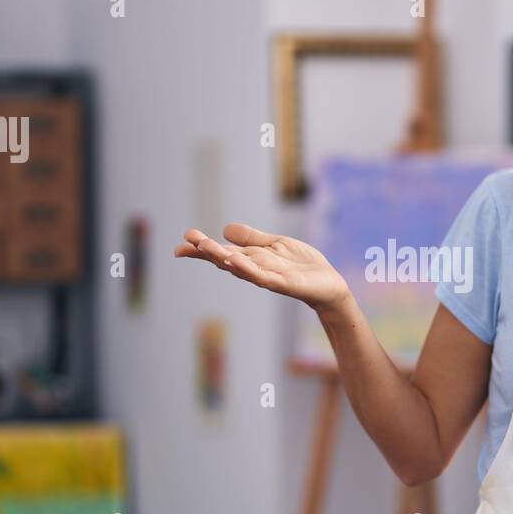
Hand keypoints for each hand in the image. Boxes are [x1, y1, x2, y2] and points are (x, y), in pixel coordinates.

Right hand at [174, 223, 350, 311]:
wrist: (329, 284)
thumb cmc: (302, 266)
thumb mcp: (275, 245)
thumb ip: (251, 239)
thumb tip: (224, 229)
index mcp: (252, 259)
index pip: (222, 252)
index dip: (203, 248)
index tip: (183, 240)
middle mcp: (255, 269)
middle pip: (226, 259)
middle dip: (207, 251)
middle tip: (188, 241)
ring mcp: (267, 277)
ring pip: (240, 268)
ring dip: (222, 258)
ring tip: (206, 247)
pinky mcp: (283, 283)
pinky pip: (262, 277)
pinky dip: (248, 269)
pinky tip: (236, 260)